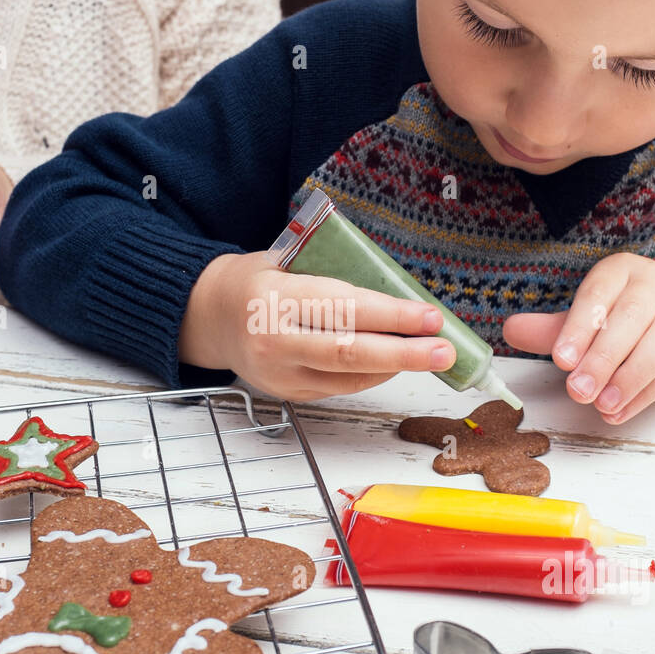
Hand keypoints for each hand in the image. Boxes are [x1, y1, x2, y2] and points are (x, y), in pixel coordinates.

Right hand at [179, 252, 456, 400]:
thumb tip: (398, 290)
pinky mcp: (288, 393)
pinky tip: (395, 364)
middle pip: (348, 353)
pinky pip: (340, 388)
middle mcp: (274, 341)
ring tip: (431, 355)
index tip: (430, 316)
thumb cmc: (257, 281)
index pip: (342, 309)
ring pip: (348, 378)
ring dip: (395, 367)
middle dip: (403, 354)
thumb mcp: (286, 259)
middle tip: (444, 351)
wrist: (210, 317)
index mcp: (274, 299)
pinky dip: (372, 376)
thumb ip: (333, 273)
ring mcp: (279, 373)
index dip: (391, 316)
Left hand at [503, 252, 654, 422]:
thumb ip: (551, 328)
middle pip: (631, 318)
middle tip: (578, 390)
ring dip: (629, 379)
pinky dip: (644, 395)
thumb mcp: (585, 315)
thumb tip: (511, 330)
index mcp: (620, 271)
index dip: (579, 327)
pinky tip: (619, 412)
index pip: (598, 293)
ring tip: (601, 404)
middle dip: (603, 358)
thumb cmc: (623, 315)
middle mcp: (654, 284)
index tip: (562, 360)